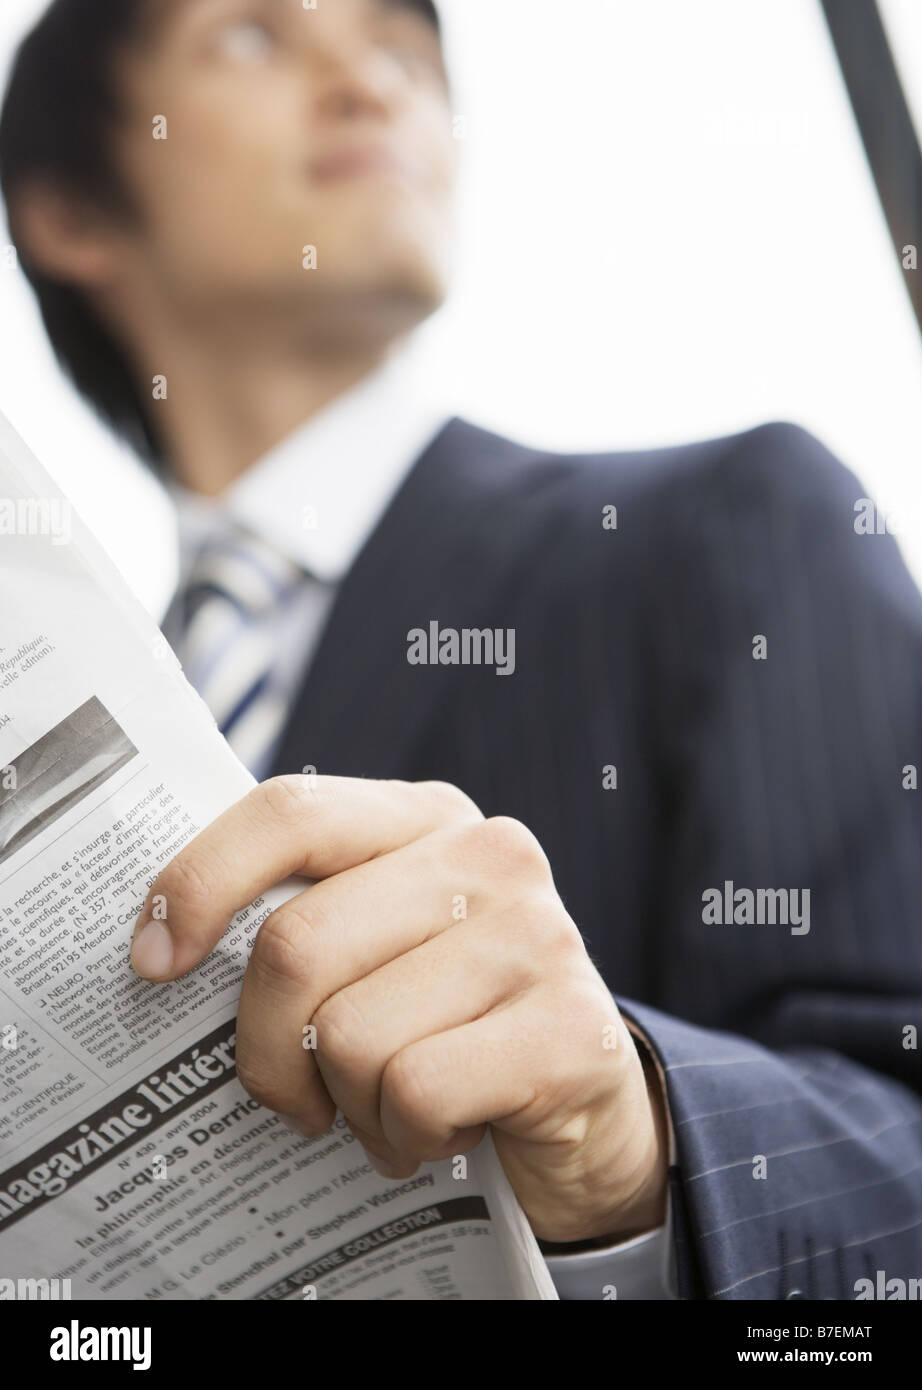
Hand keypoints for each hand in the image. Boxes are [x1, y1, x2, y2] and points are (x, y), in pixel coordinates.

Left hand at [130, 775, 668, 1243]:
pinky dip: (406, 1136)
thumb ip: (307, 917)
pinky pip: (416, 1093)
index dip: (200, 881)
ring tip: (389, 1108)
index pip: (289, 812)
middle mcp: (488, 857)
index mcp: (426, 818)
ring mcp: (538, 937)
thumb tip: (159, 948)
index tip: (152, 961)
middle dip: (264, 1049)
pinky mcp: (572, 1026)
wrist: (587, 1095)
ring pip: (349, 1036)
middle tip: (290, 1095)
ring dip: (350, 1106)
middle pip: (298, 944)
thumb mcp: (380, 943)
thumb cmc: (448, 1017)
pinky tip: (439, 1131)